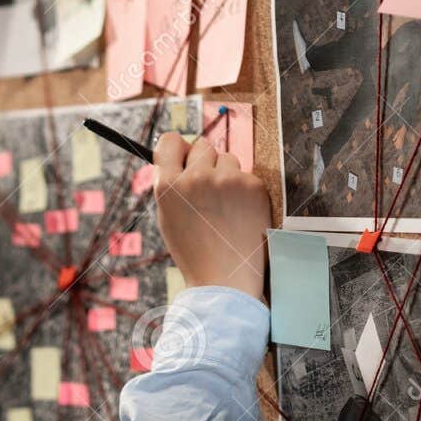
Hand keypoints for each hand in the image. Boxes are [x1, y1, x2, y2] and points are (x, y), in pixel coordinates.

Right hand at [153, 131, 270, 301]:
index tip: (184, 157)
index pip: (170, 140)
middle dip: (204, 161)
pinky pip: (246, 175)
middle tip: (208, 190)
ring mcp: (226, 180)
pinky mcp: (252, 185)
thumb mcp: (168, 217)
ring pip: (227, 158)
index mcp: (168, 185)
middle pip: (201, 145)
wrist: (225, 280)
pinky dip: (245, 190)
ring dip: (226, 175)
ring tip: (225, 207)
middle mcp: (196, 177)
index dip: (178, 148)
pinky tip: (241, 214)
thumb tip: (180, 156)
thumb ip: (171, 185)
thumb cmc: (194, 252)